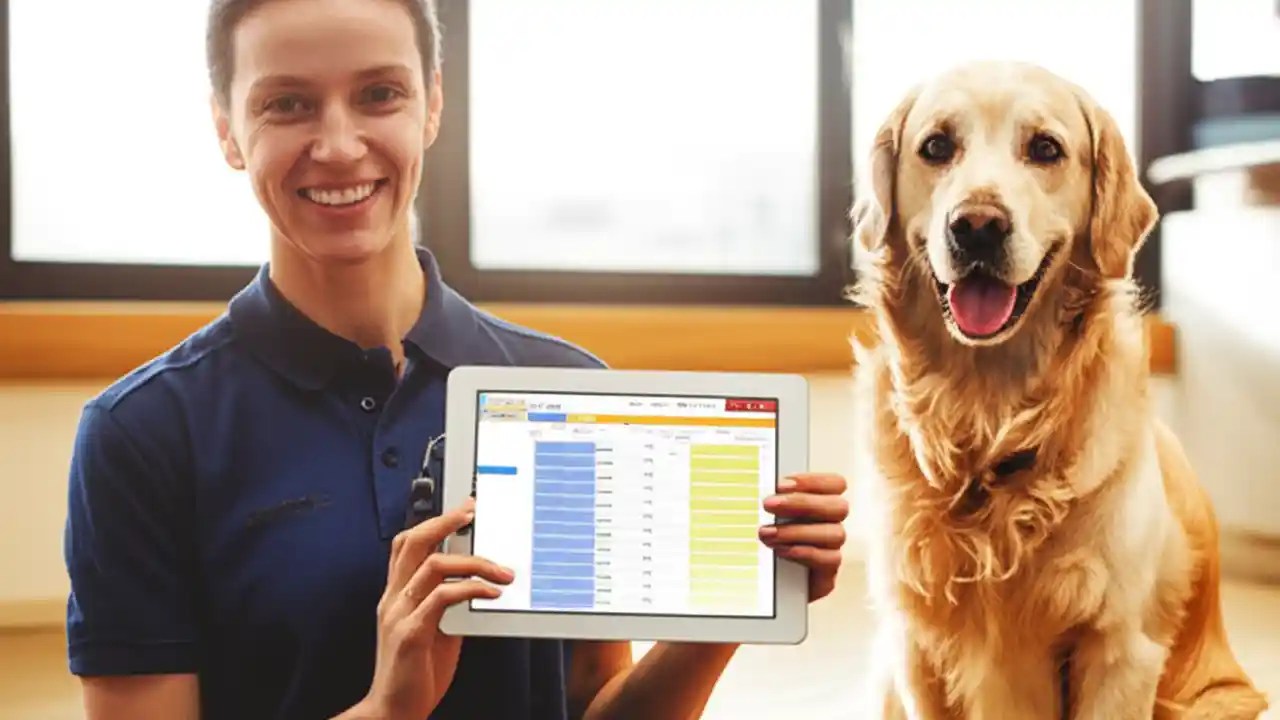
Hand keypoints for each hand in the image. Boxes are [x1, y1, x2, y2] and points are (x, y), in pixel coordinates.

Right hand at [355, 497, 514, 719]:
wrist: (393, 712)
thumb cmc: (416, 673)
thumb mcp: (434, 629)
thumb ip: (447, 604)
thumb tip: (477, 582)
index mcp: (396, 595)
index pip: (407, 544)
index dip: (434, 522)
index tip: (464, 509)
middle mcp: (392, 599)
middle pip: (413, 541)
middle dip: (445, 521)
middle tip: (473, 514)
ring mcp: (398, 615)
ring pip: (433, 564)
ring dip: (475, 562)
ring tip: (502, 572)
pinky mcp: (411, 634)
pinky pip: (442, 597)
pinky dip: (471, 589)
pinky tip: (491, 593)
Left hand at [759, 473, 849, 601]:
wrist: (764, 584)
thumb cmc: (765, 543)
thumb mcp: (766, 517)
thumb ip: (772, 500)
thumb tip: (760, 485)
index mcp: (822, 503)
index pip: (836, 484)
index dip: (812, 481)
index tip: (781, 484)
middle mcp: (832, 523)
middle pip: (837, 506)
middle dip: (801, 503)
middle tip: (768, 505)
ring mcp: (832, 548)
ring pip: (834, 533)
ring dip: (797, 531)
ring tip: (768, 533)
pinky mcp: (827, 572)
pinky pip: (830, 560)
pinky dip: (805, 553)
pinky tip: (782, 551)